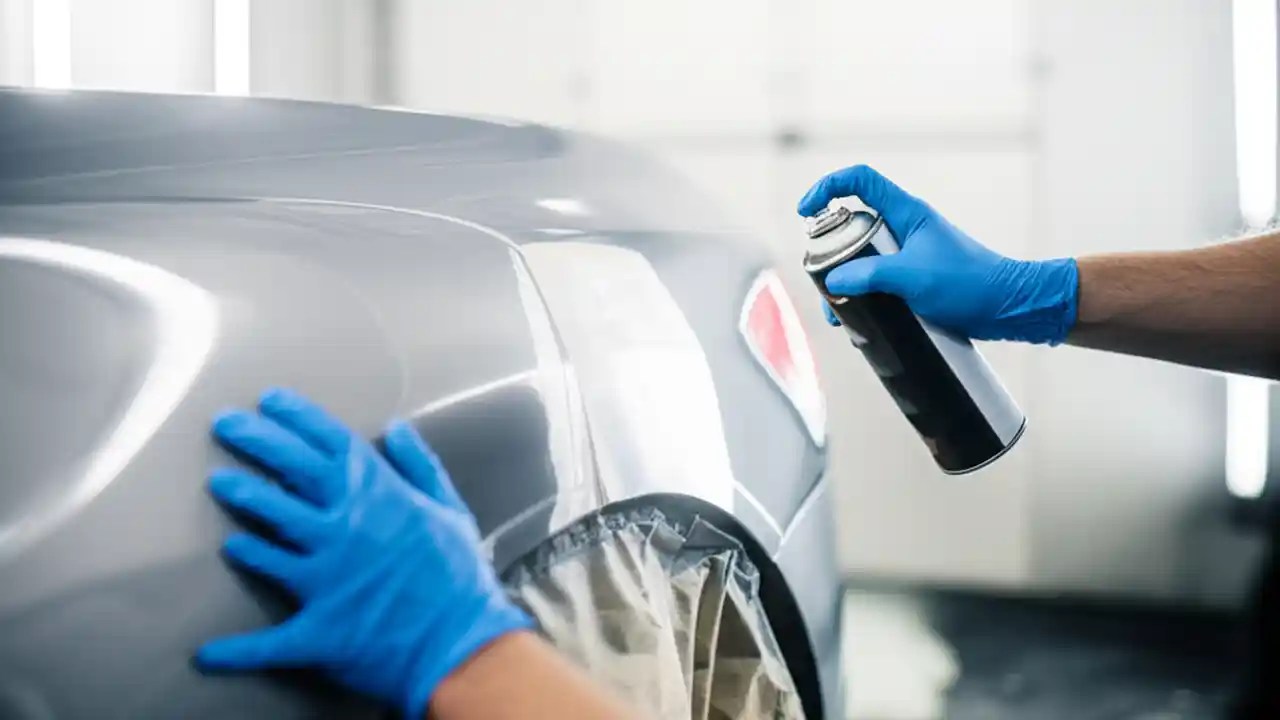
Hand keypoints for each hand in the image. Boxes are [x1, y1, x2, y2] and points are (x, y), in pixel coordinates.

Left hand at [197, 388, 532, 717]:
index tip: (270, 401)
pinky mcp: (315, 621)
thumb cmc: (459, 578)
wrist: (461, 644)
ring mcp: (325, 571)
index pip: (332, 441)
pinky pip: (267, 634)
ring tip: (220, 482)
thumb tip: (397, 428)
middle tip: (226, 423)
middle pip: (291, 469)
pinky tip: (206, 649)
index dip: (297, 417)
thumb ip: (420, 466)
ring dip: (243, 501)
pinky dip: (235, 647)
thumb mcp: (450, 510)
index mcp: (381, 495)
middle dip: (255, 440)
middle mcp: (346, 524)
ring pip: (269, 528)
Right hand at [798, 164, 1078, 344]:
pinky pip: (876, 282)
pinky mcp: (912, 280)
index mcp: (906, 213)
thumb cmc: (970, 283)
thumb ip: (868, 275)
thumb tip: (832, 281)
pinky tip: (859, 322)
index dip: (828, 188)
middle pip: (851, 226)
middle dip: (830, 252)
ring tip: (839, 313)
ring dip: (844, 283)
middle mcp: (904, 229)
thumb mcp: (912, 277)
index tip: (806, 211)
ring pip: (861, 260)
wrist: (1009, 307)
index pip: (860, 181)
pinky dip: (863, 298)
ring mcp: (908, 255)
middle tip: (822, 278)